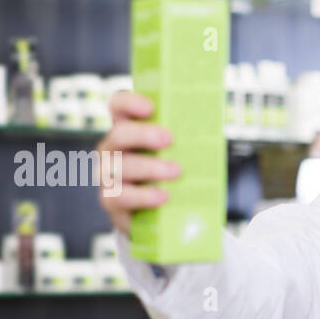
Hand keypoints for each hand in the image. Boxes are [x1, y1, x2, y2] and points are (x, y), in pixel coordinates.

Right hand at [96, 90, 178, 233]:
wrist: (159, 216)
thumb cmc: (170, 176)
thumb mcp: (178, 154)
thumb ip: (185, 141)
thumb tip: (211, 130)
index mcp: (128, 130)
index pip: (118, 106)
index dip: (129, 103)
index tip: (150, 107)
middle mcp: (113, 150)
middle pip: (118, 135)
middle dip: (143, 134)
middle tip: (169, 139)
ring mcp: (108, 175)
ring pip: (120, 166)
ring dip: (149, 167)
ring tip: (176, 172)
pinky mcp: (111, 201)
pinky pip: (120, 196)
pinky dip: (143, 196)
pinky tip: (163, 196)